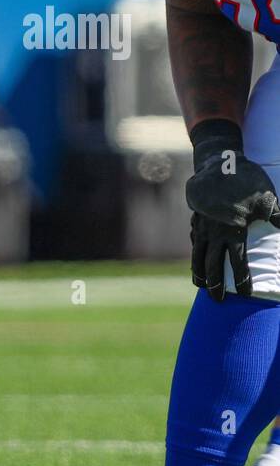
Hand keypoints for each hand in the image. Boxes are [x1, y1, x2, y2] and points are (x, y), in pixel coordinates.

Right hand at [185, 121, 279, 299]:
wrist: (217, 164)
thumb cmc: (245, 181)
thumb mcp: (268, 199)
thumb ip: (276, 217)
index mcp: (234, 231)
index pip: (237, 262)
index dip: (242, 280)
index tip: (244, 294)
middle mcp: (215, 233)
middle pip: (213, 265)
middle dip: (215, 285)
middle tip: (217, 301)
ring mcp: (203, 226)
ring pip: (198, 255)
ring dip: (199, 273)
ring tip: (201, 286)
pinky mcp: (196, 219)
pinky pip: (194, 241)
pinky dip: (195, 254)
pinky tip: (196, 260)